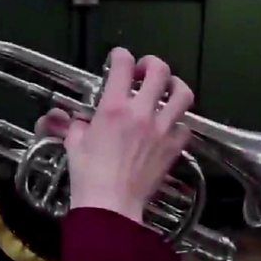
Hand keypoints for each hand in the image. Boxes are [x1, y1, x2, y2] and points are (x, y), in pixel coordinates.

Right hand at [63, 48, 193, 223]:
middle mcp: (141, 113)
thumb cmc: (88, 175)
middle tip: (144, 70)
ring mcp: (162, 129)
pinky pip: (185, 125)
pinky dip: (178, 121)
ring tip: (167, 89)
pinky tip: (168, 126)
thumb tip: (80, 121)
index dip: (121, 55)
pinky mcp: (174, 147)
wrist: (112, 205)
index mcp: (114, 108)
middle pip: (160, 71)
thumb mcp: (74, 144)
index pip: (124, 65)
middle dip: (152, 63)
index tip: (119, 58)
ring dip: (175, 86)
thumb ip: (78, 125)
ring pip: (182, 94)